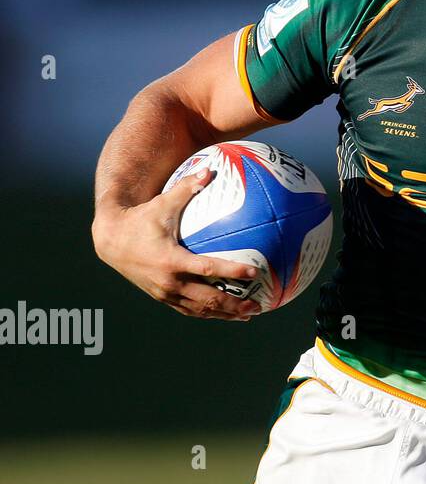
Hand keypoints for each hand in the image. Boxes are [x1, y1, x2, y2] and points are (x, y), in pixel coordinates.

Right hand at [91, 167, 262, 320]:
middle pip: (207, 299)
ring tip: (249, 314)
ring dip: (224, 313)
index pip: (208, 268)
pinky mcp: (161, 297)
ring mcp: (164, 292)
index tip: (254, 272)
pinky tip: (226, 312)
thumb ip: (187, 188)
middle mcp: (169, 281)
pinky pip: (189, 309)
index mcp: (171, 260)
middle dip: (234, 304)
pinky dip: (209, 312)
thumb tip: (210, 169)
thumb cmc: (140, 219)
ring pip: (199, 309)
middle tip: (258, 304)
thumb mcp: (162, 203)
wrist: (110, 241)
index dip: (232, 271)